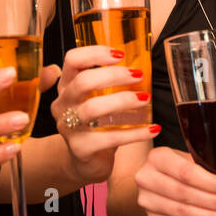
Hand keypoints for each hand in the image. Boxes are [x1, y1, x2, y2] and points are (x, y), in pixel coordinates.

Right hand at [51, 45, 158, 183]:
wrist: (85, 161)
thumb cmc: (96, 124)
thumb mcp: (98, 99)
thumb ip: (110, 83)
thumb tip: (141, 64)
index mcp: (66, 86)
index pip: (72, 60)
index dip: (94, 53)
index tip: (120, 54)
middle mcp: (63, 104)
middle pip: (83, 82)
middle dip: (114, 75)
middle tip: (138, 75)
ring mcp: (68, 127)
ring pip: (92, 109)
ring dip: (122, 101)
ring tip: (146, 99)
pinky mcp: (80, 149)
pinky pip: (110, 138)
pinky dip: (135, 133)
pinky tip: (153, 129)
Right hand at [134, 146, 215, 215]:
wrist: (153, 179)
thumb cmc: (176, 167)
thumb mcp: (192, 161)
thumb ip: (215, 172)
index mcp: (158, 157)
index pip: (186, 173)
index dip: (212, 183)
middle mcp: (147, 178)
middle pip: (185, 194)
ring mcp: (148, 200)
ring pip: (183, 213)